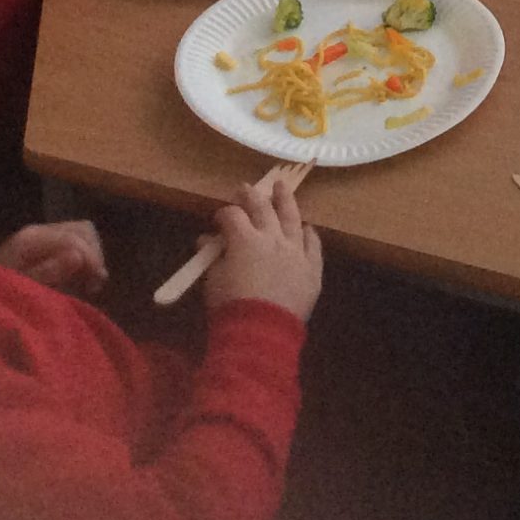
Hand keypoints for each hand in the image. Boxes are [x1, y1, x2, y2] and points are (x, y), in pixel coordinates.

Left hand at [0, 220, 107, 295]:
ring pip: (81, 234)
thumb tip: (78, 256)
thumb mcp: (22, 291)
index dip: (91, 258)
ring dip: (91, 256)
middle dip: (93, 255)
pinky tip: (81, 278)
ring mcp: (40, 237)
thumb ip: (49, 273)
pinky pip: (74, 243)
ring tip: (90, 283)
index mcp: (30, 239)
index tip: (96, 285)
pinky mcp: (43, 246)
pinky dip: (84, 258)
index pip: (74, 237)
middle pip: (82, 230)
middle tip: (94, 284)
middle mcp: (37, 231)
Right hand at [204, 172, 322, 319]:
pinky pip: (313, 245)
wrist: (262, 333)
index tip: (219, 217)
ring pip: (292, 218)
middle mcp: (273, 238)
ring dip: (285, 200)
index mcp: (245, 239)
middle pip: (263, 208)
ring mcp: (296, 251)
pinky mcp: (312, 268)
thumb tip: (206, 241)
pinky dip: (309, 234)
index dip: (224, 214)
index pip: (232, 216)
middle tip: (246, 188)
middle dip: (252, 196)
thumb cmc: (232, 307)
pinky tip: (307, 228)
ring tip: (282, 187)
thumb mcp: (213, 281)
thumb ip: (212, 258)